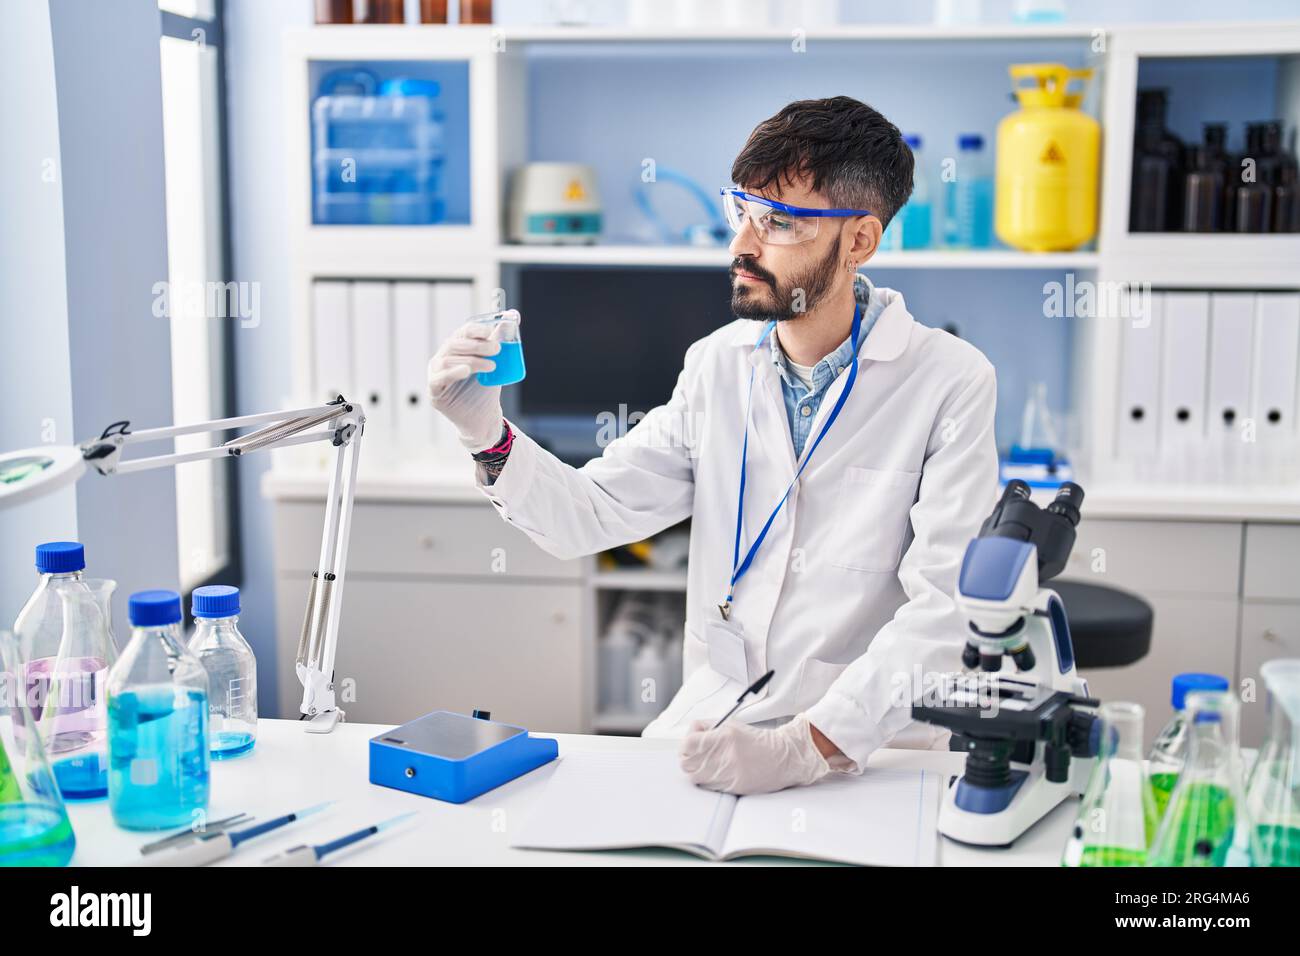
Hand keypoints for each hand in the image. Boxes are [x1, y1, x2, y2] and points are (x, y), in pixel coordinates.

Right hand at [427, 321, 505, 451]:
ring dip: (471, 360)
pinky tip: (466, 371)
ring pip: (447, 361)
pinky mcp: (434, 391)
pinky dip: (452, 373)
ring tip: (491, 366)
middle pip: (454, 345)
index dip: (475, 330)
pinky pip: (438, 379)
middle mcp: (442, 359)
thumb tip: (512, 318)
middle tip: (497, 349)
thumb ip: (498, 342)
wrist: (484, 417)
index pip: (462, 333)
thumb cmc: (486, 389)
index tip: (491, 333)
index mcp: (456, 349)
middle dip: (477, 345)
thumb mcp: (494, 363)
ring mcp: (436, 374)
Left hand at [679, 714, 830, 795]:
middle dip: (687, 754)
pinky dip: (707, 778)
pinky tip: (716, 771)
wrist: (783, 758)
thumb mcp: (732, 726)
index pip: (688, 743)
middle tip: (696, 750)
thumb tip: (692, 733)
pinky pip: (708, 785)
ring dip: (695, 768)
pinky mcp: (732, 787)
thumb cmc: (758, 740)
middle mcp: (725, 757)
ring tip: (706, 761)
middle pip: (686, 762)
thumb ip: (709, 729)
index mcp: (725, 738)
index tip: (694, 738)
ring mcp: (728, 774)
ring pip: (693, 776)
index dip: (687, 740)